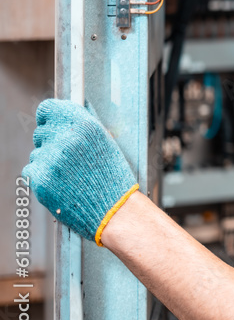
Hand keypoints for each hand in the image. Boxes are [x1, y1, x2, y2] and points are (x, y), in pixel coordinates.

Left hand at [22, 99, 138, 245]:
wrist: (115, 210)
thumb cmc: (113, 178)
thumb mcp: (105, 143)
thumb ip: (81, 128)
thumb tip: (59, 119)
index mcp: (85, 126)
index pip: (48, 109)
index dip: (50, 118)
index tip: (53, 125)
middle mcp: (66, 139)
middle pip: (41, 132)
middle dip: (52, 143)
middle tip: (69, 160)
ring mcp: (51, 159)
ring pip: (37, 153)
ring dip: (49, 162)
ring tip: (71, 176)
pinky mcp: (40, 179)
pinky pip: (31, 170)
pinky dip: (43, 177)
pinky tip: (62, 185)